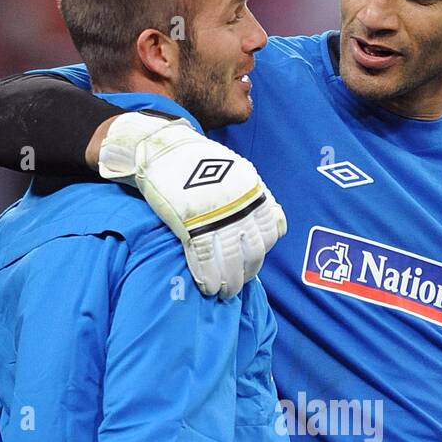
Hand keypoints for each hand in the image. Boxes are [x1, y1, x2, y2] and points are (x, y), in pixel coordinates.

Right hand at [97, 112, 285, 298]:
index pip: (271, 233)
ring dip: (230, 283)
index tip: (251, 263)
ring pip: (232, 260)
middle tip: (238, 283)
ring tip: (224, 292)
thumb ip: (257, 198)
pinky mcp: (192, 225)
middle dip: (247, 272)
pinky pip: (206, 260)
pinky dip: (209, 278)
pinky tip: (208, 288)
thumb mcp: (238, 171)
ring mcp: (216, 217)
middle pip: (254, 251)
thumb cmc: (199, 162)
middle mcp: (240, 206)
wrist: (164, 148)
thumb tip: (277, 224)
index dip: (261, 253)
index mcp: (253, 193)